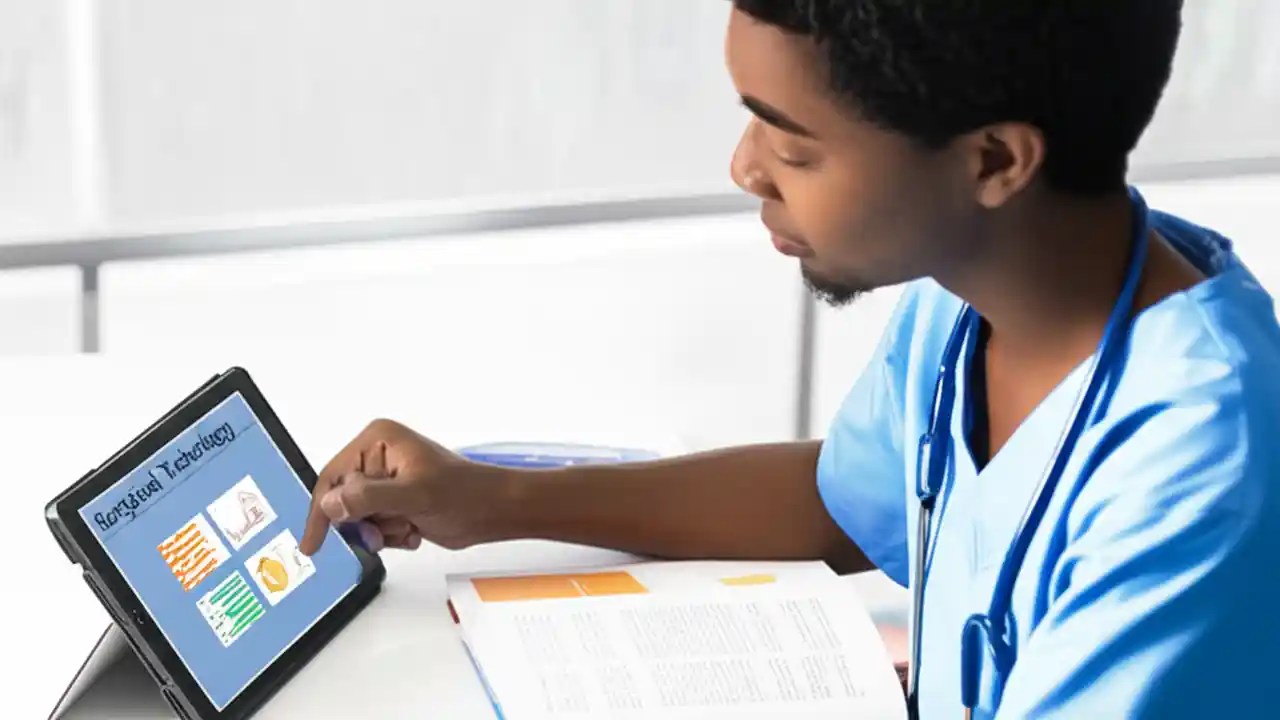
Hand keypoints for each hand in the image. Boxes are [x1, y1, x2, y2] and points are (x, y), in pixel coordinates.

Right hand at [298, 419, 512, 555]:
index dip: (322, 511)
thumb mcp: (414, 495)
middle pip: (343, 500)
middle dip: (366, 522)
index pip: (332, 477)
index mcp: (378, 440)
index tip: (313, 543)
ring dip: (382, 531)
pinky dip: (392, 535)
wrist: (493, 511)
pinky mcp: (395, 500)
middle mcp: (378, 456)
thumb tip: (331, 503)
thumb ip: (369, 498)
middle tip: (393, 525)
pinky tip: (415, 529)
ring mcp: (386, 479)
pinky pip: (374, 527)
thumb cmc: (464, 494)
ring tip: (410, 524)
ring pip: (358, 518)